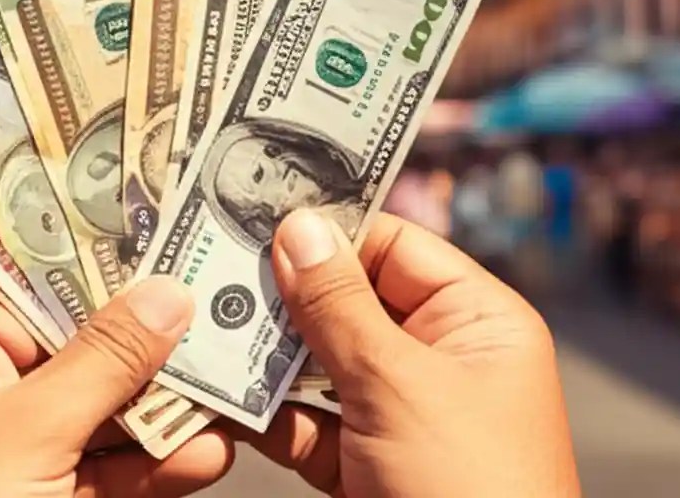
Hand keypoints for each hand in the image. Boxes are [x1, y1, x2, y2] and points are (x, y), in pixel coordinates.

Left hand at [0, 277, 233, 497]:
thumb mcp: (28, 431)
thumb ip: (104, 361)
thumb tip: (167, 294)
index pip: (36, 301)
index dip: (109, 286)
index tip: (180, 265)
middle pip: (79, 360)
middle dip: (153, 360)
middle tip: (224, 338)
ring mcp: (9, 461)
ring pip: (100, 424)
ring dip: (167, 419)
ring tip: (232, 405)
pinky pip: (103, 477)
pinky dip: (152, 470)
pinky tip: (205, 458)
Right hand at [242, 210, 578, 496]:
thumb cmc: (472, 487)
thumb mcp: (401, 384)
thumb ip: (341, 307)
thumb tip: (299, 229)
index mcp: (475, 322)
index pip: (395, 247)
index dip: (331, 228)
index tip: (258, 209)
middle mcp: (439, 358)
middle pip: (349, 302)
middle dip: (284, 293)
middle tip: (212, 265)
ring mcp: (399, 414)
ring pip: (320, 364)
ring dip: (265, 355)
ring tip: (204, 326)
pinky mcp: (365, 464)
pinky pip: (308, 423)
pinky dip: (267, 414)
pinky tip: (218, 396)